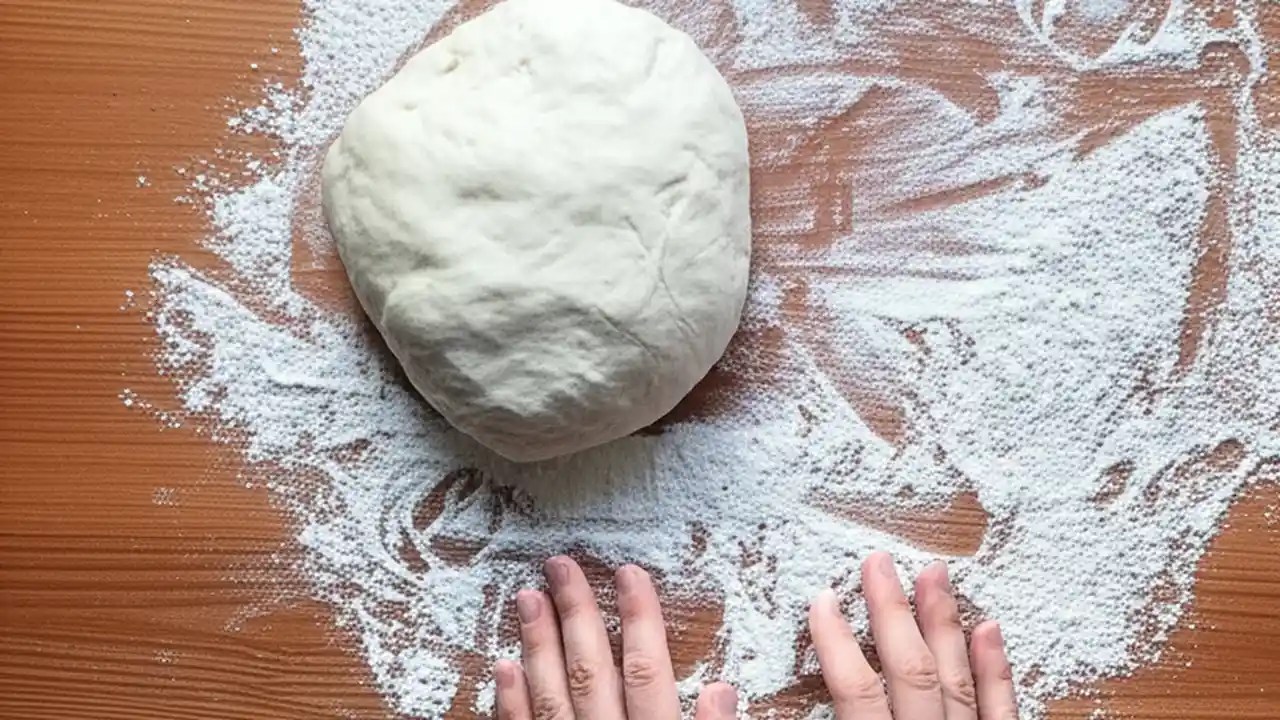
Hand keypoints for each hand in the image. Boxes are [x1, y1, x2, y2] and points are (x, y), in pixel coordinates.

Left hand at [494, 555, 737, 719]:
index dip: (639, 620)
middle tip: (560, 566)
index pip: (648, 674)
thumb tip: (721, 689)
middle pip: (591, 674)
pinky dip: (512, 703)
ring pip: (553, 699)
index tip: (630, 573)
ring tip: (527, 597)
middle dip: (577, 615)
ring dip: (540, 646)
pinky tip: (505, 666)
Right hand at [808, 552, 1017, 719]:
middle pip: (911, 671)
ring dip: (942, 624)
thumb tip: (759, 705)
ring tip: (933, 575)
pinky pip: (1002, 710)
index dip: (836, 643)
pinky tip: (988, 630)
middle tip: (878, 564)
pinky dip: (995, 670)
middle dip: (893, 613)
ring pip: (956, 680)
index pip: (857, 691)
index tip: (823, 600)